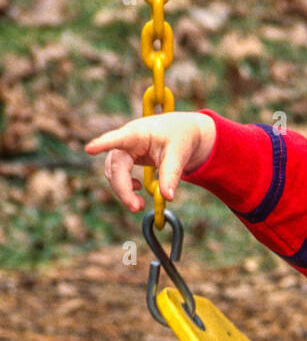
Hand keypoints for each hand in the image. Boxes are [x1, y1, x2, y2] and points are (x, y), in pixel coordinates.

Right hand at [84, 112, 215, 212]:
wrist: (184, 132)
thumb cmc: (180, 137)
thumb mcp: (179, 154)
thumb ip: (171, 174)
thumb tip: (167, 197)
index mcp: (138, 133)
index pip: (118, 138)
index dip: (103, 144)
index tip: (89, 149)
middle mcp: (126, 140)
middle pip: (115, 166)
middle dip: (122, 188)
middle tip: (137, 208)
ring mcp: (125, 149)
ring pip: (114, 172)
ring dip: (123, 191)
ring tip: (139, 205)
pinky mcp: (127, 158)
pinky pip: (118, 174)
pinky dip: (125, 187)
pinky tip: (137, 190)